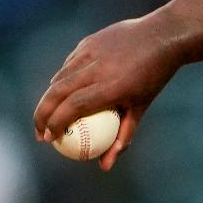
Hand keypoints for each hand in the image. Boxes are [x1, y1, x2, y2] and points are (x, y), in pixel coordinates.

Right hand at [33, 12, 185, 170]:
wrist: (163, 35)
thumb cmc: (154, 78)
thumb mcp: (141, 107)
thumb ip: (123, 136)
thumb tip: (105, 166)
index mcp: (114, 86)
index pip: (74, 107)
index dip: (56, 123)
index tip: (49, 139)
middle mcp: (99, 68)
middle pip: (58, 93)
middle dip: (41, 115)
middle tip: (40, 133)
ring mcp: (92, 52)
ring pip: (60, 78)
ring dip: (49, 99)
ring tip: (46, 116)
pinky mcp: (88, 42)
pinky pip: (69, 65)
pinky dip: (62, 80)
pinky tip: (60, 94)